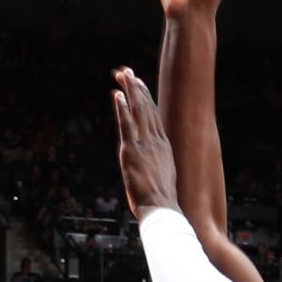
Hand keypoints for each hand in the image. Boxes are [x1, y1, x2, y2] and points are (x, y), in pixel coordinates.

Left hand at [111, 67, 178, 217]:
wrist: (162, 209)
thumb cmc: (162, 200)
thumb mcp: (163, 177)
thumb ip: (157, 165)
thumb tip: (153, 166)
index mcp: (164, 146)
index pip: (154, 116)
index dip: (146, 99)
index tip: (139, 85)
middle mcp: (156, 141)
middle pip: (146, 108)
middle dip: (137, 88)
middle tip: (128, 72)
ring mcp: (145, 144)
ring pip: (138, 111)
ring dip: (130, 90)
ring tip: (123, 74)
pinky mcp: (132, 151)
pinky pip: (126, 125)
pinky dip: (122, 108)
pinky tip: (117, 94)